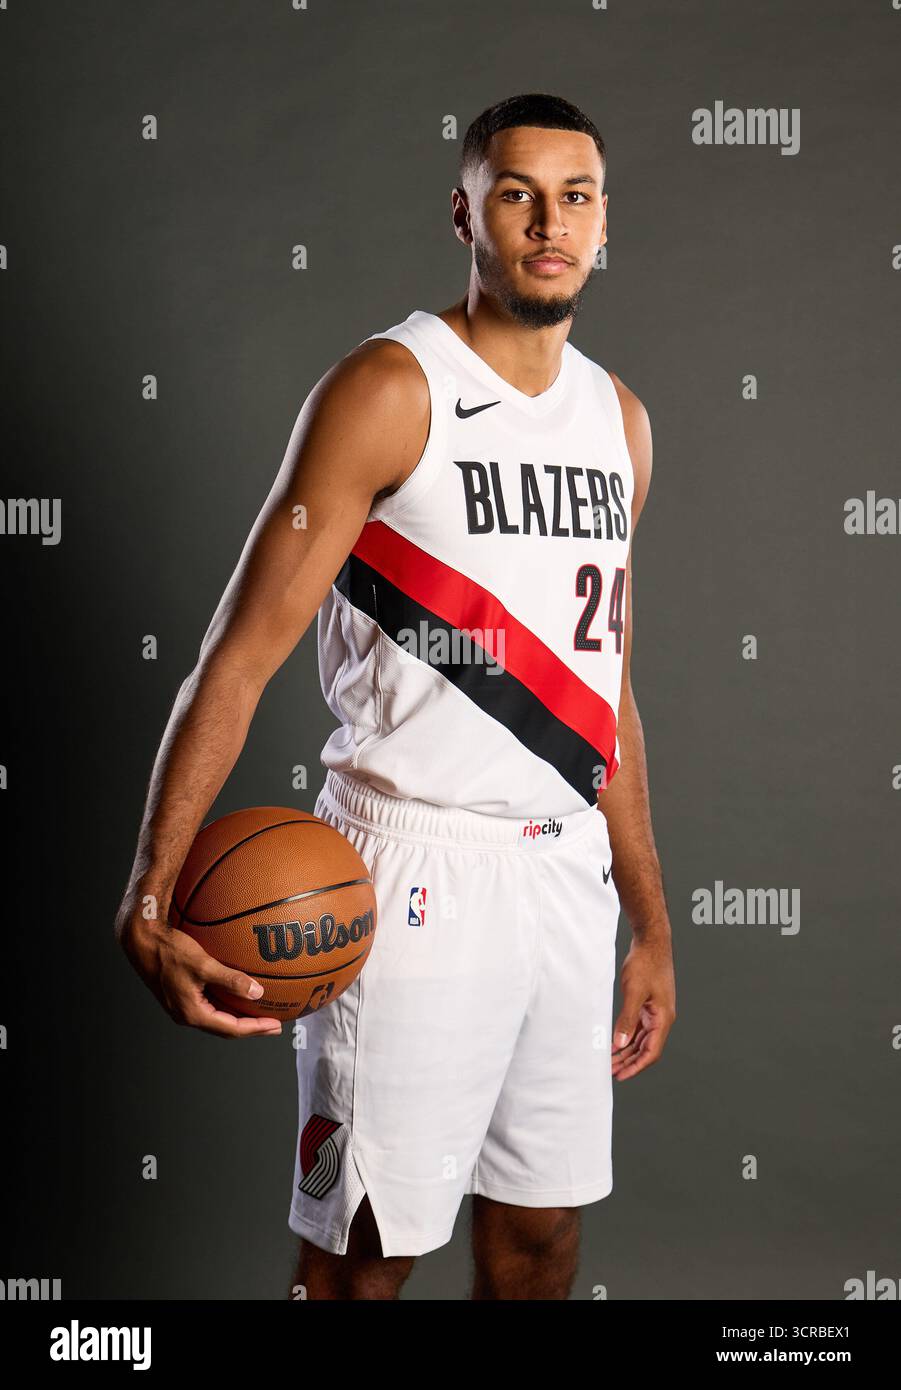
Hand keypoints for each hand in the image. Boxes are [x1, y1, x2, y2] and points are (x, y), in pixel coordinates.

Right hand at [115, 899, 283, 1038]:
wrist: (142, 941)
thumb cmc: (170, 951)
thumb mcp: (203, 964)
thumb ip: (231, 980)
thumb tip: (258, 992)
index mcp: (192, 1013)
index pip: (230, 1029)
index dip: (255, 1029)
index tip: (276, 1025)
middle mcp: (186, 1014)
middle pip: (225, 1028)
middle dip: (251, 1028)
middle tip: (274, 1024)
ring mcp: (183, 1006)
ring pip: (218, 1017)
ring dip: (240, 1017)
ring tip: (260, 1012)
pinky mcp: (182, 995)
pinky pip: (211, 1005)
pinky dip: (228, 1003)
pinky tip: (238, 992)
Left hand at [611, 936, 674, 1079]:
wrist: (651, 942)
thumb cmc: (646, 963)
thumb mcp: (633, 992)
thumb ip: (627, 1019)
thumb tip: (619, 1044)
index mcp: (663, 1018)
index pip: (651, 1052)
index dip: (636, 1066)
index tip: (621, 1076)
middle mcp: (661, 1018)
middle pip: (646, 1049)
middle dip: (628, 1061)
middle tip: (610, 1071)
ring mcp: (655, 1012)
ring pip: (641, 1039)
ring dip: (626, 1050)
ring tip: (610, 1060)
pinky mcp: (647, 1005)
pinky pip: (638, 1027)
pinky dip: (627, 1036)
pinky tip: (615, 1042)